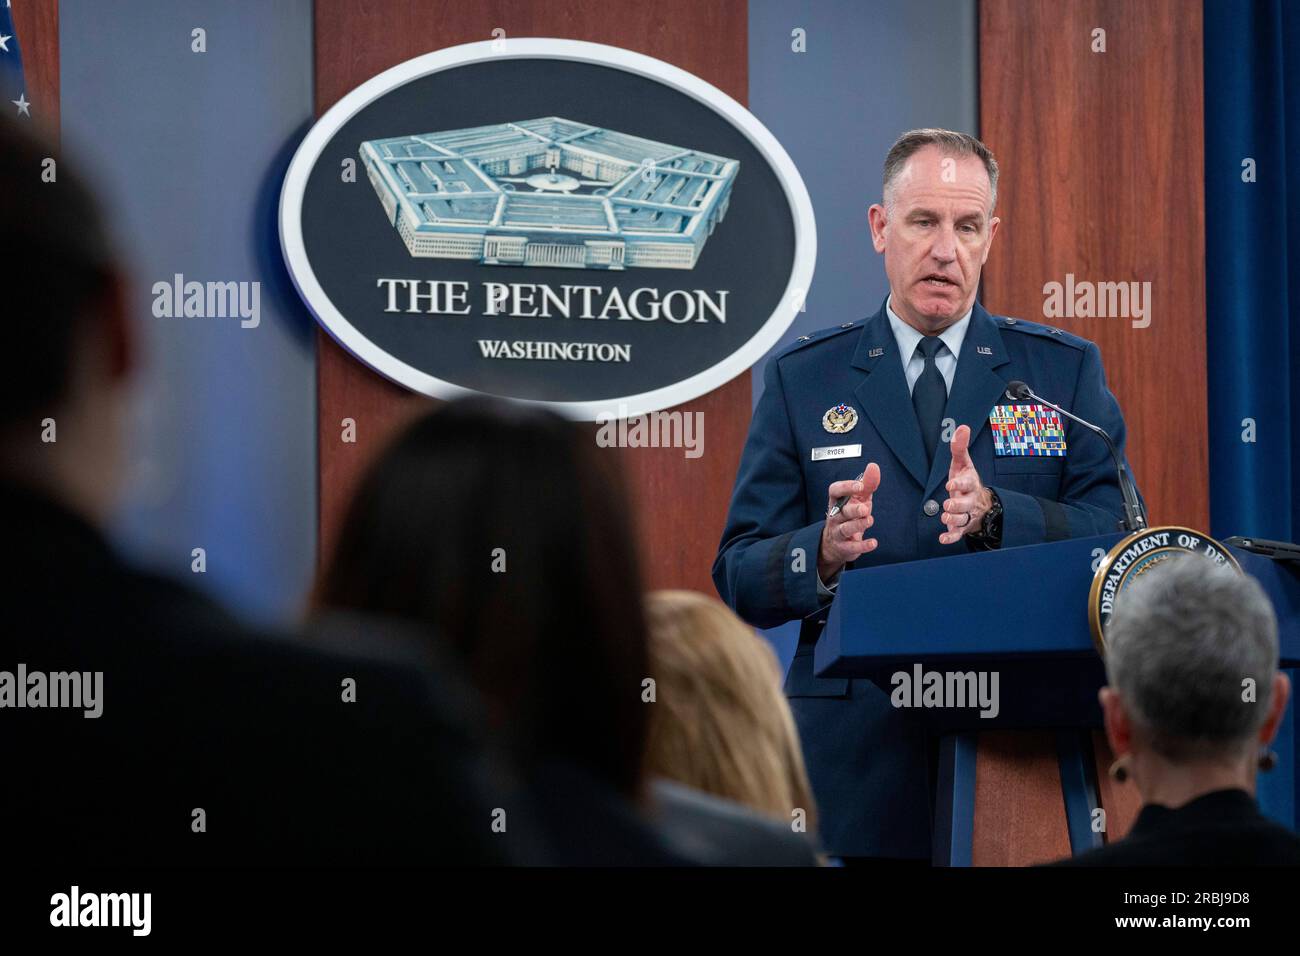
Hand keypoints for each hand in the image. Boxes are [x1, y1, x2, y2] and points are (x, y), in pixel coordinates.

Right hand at [819, 462, 880, 579]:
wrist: (835, 544)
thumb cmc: (849, 516)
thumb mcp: (858, 499)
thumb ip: (867, 484)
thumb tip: (874, 466)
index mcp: (837, 502)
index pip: (835, 491)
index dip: (846, 487)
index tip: (859, 485)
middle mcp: (835, 516)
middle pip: (841, 511)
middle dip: (853, 509)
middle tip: (865, 508)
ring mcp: (838, 533)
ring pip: (845, 529)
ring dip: (858, 525)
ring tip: (869, 520)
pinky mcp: (844, 548)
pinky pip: (852, 547)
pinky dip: (863, 546)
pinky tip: (873, 543)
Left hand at [940, 425, 991, 544]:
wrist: (980, 502)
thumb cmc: (966, 480)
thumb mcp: (962, 463)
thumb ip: (959, 447)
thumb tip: (962, 426)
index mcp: (970, 483)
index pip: (967, 483)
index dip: (959, 484)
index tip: (950, 484)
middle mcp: (970, 500)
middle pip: (966, 504)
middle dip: (957, 505)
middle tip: (948, 505)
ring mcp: (966, 514)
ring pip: (962, 519)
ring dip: (953, 520)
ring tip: (944, 517)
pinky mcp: (962, 527)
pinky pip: (958, 534)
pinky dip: (951, 537)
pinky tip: (943, 539)